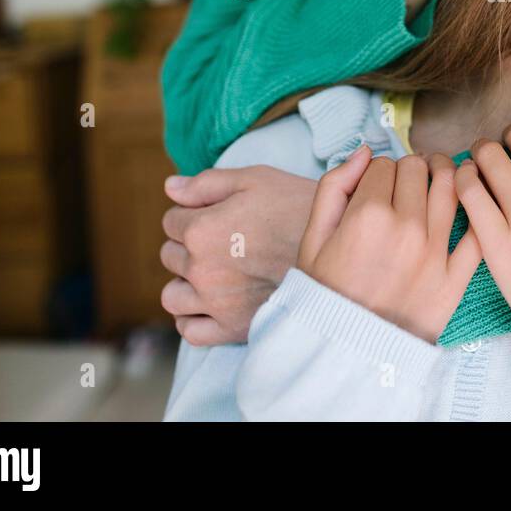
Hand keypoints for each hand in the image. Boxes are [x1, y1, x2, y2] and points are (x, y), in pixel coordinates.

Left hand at [160, 165, 315, 344]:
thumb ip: (207, 184)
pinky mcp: (233, 327)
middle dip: (188, 244)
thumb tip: (170, 187)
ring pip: (173, 296)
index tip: (215, 214)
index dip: (191, 212)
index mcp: (201, 229)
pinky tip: (210, 304)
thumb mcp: (256, 179)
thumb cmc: (299, 207)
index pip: (171, 221)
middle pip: (170, 256)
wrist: (340, 248)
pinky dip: (193, 318)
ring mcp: (216, 302)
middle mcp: (201, 269)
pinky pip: (192, 331)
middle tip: (220, 240)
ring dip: (185, 282)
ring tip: (211, 273)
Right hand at [298, 146, 482, 344]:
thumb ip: (335, 186)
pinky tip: (465, 210)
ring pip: (452, 187)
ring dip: (445, 177)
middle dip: (409, 170)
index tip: (376, 186)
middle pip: (419, 168)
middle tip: (404, 185)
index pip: (385, 163)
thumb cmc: (326, 292)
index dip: (378, 171)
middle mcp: (405, 229)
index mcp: (366, 216)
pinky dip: (475, 214)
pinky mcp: (455, 279)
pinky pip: (476, 232)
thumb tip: (365, 150)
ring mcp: (434, 255)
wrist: (344, 352)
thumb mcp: (313, 237)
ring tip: (435, 185)